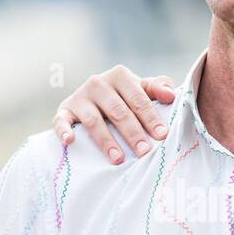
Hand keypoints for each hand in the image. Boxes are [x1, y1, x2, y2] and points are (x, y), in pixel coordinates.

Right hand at [52, 65, 176, 163]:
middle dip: (132, 132)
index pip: (138, 98)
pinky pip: (61, 121)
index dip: (151, 117)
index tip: (162, 135)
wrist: (91, 99)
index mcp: (120, 76)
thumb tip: (172, 95)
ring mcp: (79, 97)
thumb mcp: (141, 89)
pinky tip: (70, 142)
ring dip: (106, 140)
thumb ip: (157, 89)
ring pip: (94, 120)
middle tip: (144, 151)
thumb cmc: (123, 97)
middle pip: (118, 111)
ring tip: (118, 159)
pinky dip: (64, 131)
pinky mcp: (64, 110)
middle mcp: (97, 83)